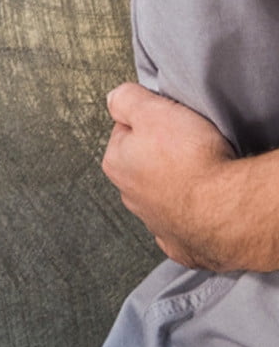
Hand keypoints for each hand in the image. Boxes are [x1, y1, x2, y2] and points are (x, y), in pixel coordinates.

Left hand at [100, 82, 269, 271]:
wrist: (230, 208)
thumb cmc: (193, 159)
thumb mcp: (151, 109)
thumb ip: (125, 98)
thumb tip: (116, 98)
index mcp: (116, 164)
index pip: (125, 131)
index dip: (149, 123)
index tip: (168, 125)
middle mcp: (130, 198)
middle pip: (143, 165)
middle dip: (161, 157)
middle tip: (187, 150)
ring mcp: (158, 226)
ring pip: (164, 198)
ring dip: (178, 188)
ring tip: (201, 178)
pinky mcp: (185, 248)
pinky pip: (185, 230)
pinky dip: (194, 221)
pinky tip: (204, 211)